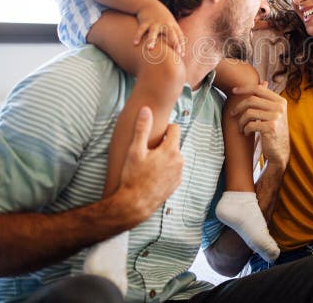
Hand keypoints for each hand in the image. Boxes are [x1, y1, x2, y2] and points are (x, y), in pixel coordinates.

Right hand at [115, 107, 183, 222]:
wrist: (135, 204)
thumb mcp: (135, 150)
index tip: (154, 136)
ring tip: (148, 165)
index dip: (165, 129)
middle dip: (163, 144)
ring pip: (174, 157)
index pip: (175, 129)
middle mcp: (179, 161)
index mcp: (171, 150)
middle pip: (174, 144)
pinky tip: (152, 175)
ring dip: (164, 157)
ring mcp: (179, 174)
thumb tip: (146, 109)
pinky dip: (165, 170)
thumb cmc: (133, 176)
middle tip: (147, 152)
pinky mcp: (176, 184)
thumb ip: (142, 128)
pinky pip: (173, 170)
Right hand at [135, 0, 183, 53]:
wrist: (148, 4)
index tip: (182, 54)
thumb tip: (178, 51)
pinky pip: (141, 29)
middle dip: (174, 42)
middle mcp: (165, 24)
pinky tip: (135, 43)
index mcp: (172, 25)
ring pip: (154, 32)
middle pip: (171, 33)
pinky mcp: (145, 21)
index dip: (181, 45)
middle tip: (177, 51)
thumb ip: (174, 36)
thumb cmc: (161, 18)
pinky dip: (138, 36)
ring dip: (152, 40)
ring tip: (150, 48)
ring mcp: (155, 22)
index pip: (179, 36)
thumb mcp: (170, 24)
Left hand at [231, 81, 288, 167]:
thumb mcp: (274, 112)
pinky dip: (245, 129)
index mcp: (280, 101)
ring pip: (249, 113)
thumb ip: (268, 99)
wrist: (280, 151)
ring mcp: (276, 117)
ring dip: (241, 121)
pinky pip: (251, 124)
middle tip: (233, 114)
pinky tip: (246, 133)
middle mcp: (280, 107)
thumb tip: (263, 82)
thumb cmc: (274, 131)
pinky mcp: (271, 127)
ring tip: (241, 127)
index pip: (259, 89)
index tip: (233, 91)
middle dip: (238, 107)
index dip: (244, 88)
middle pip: (252, 100)